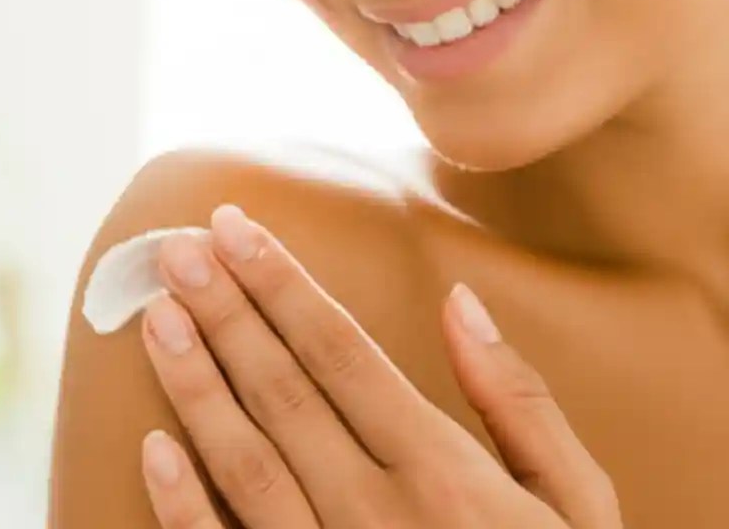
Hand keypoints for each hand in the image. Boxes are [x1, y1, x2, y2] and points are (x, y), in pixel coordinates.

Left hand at [137, 205, 621, 527]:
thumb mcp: (576, 504)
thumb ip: (520, 402)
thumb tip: (462, 302)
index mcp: (444, 470)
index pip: (340, 350)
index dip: (280, 284)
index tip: (234, 228)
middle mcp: (377, 511)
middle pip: (282, 390)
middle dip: (225, 312)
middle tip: (176, 249)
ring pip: (245, 461)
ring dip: (195, 385)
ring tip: (157, 317)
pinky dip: (183, 505)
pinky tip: (152, 445)